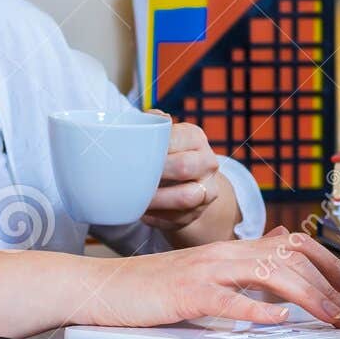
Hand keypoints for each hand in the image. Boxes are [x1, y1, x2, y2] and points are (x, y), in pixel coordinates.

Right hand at [86, 227, 339, 328]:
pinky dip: (257, 310)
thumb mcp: (203, 269)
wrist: (99, 287)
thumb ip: (242, 260)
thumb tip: (282, 242)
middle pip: (289, 258)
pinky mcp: (185, 295)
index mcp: (228, 250)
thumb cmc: (149, 287)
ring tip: (329, 317)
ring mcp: (204, 272)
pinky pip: (227, 300)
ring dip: (306, 297)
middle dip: (327, 285)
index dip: (327, 262)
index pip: (291, 243)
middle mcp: (222, 255)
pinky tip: (279, 321)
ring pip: (268, 275)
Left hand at [141, 109, 229, 235]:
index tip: (133, 152)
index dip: (154, 146)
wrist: (190, 183)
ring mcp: (207, 190)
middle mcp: (207, 162)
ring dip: (157, 200)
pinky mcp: (198, 213)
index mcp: (195, 137)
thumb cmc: (168, 155)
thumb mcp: (164, 136)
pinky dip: (156, 216)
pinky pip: (177, 218)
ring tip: (137, 198)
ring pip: (185, 197)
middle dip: (156, 173)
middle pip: (183, 167)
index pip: (176, 138)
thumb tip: (143, 119)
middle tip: (132, 176)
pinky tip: (141, 211)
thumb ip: (152, 125)